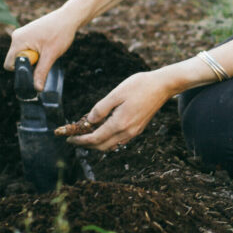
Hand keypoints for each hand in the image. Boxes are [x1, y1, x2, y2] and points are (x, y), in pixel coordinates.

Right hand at [3, 9, 78, 90]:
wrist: (69, 18)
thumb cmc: (60, 33)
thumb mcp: (50, 55)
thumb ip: (41, 72)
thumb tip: (37, 89)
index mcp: (18, 40)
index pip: (9, 64)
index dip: (21, 71)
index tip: (35, 67)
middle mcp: (16, 36)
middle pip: (16, 60)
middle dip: (29, 64)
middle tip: (44, 57)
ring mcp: (22, 34)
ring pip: (22, 55)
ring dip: (34, 58)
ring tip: (47, 50)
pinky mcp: (28, 34)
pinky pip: (27, 49)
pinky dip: (36, 52)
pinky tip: (47, 47)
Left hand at [68, 67, 183, 150]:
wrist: (162, 86)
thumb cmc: (139, 86)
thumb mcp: (116, 93)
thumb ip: (101, 108)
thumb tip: (89, 121)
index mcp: (120, 123)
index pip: (95, 139)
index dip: (80, 140)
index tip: (69, 139)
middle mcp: (127, 132)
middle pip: (101, 146)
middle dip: (86, 145)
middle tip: (74, 139)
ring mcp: (133, 132)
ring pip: (110, 145)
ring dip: (96, 143)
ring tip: (85, 135)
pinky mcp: (137, 129)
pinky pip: (118, 140)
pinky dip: (107, 139)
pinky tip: (101, 131)